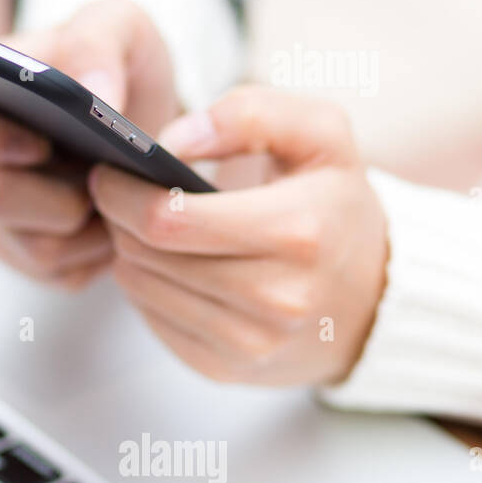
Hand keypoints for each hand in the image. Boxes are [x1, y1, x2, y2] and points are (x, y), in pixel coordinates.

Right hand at [0, 0, 179, 289]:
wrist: (151, 122)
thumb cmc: (119, 68)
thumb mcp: (122, 26)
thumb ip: (98, 43)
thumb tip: (93, 95)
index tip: (36, 140)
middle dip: (57, 192)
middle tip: (102, 169)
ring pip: (32, 243)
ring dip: (91, 222)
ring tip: (119, 189)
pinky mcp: (25, 253)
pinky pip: (59, 271)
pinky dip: (101, 250)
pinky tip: (116, 217)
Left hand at [91, 87, 387, 385]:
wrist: (373, 298)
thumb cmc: (335, 207)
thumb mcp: (320, 135)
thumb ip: (250, 114)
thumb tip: (174, 140)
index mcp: (298, 232)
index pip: (168, 217)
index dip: (121, 191)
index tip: (108, 171)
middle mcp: (277, 298)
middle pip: (146, 252)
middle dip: (119, 216)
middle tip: (118, 193)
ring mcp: (250, 342)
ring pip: (139, 286)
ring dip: (128, 251)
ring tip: (147, 226)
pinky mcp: (225, 368)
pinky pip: (150, 319)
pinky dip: (146, 286)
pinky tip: (167, 264)